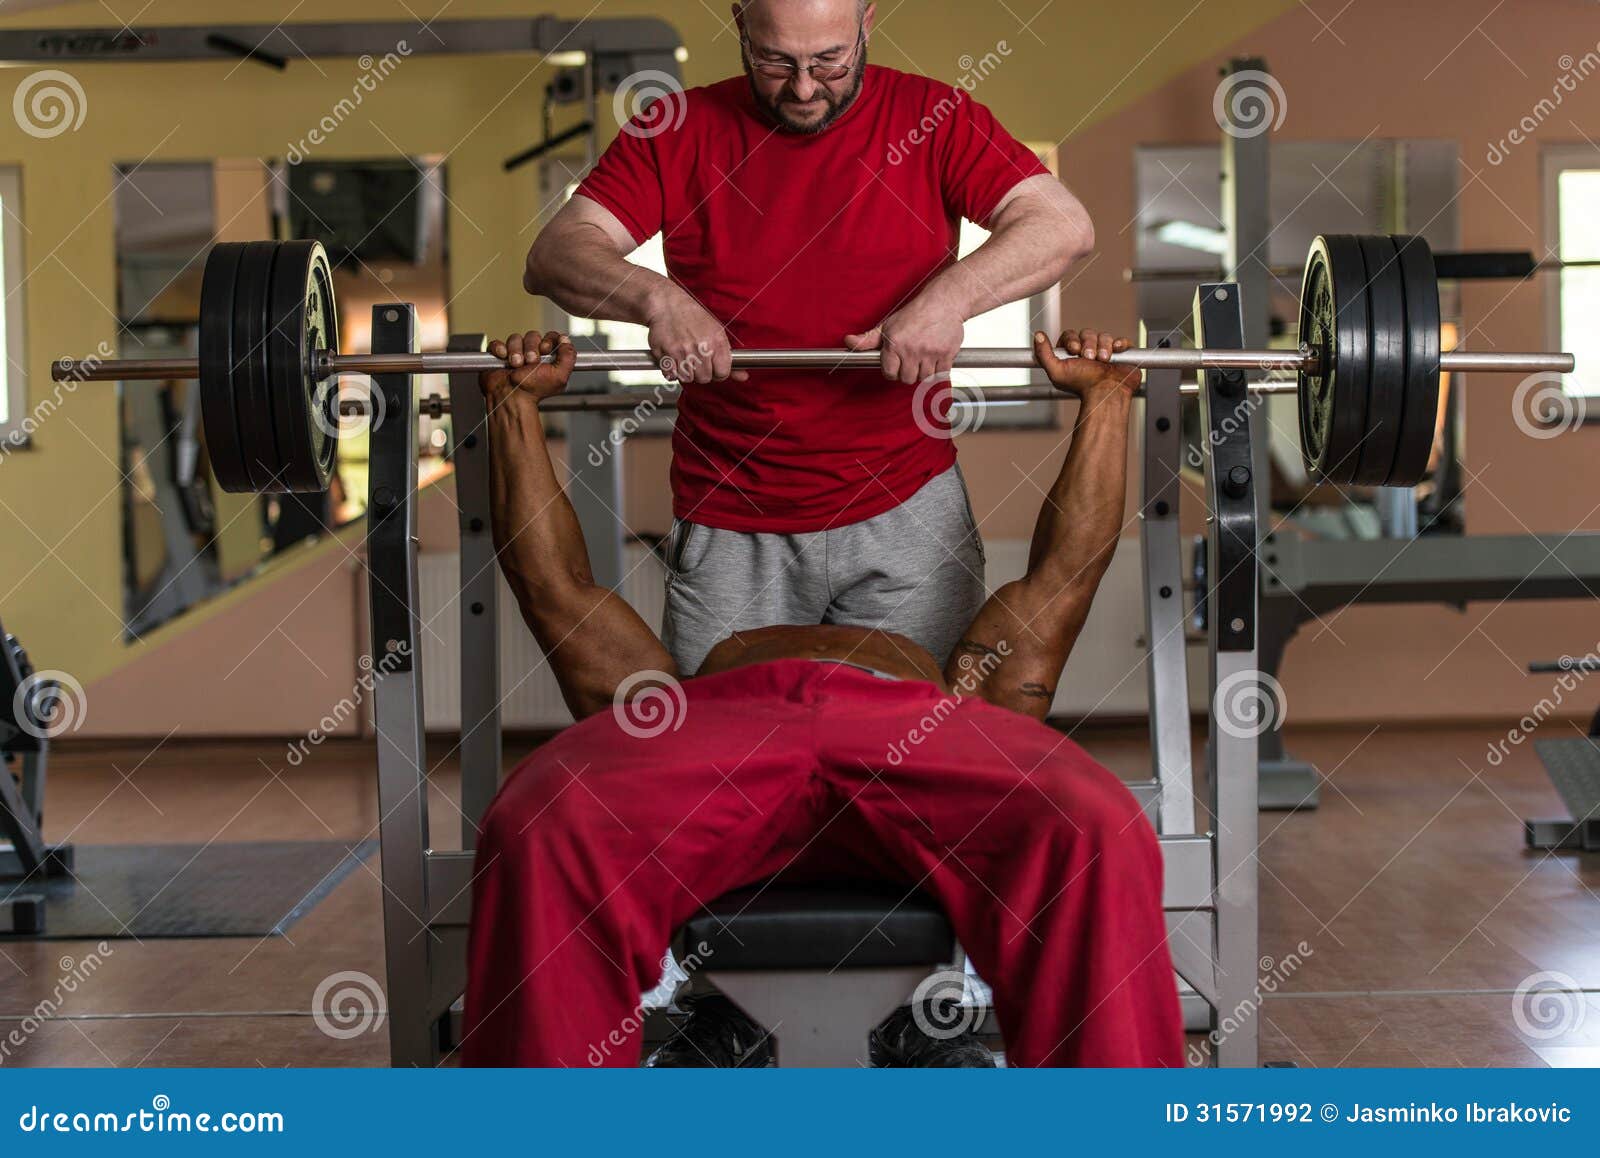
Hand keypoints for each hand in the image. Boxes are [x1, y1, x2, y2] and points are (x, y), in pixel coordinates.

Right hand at [481, 331, 576, 405]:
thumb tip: (565, 340)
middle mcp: (532, 354)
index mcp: (547, 358)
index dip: (548, 340)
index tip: (546, 350)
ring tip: (517, 366)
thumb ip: (568, 356)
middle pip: (532, 336)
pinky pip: (497, 343)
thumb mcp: (559, 376)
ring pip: (515, 338)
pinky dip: (500, 349)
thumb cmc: (533, 391)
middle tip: (530, 362)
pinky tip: (504, 359)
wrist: (511, 398)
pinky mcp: (499, 355)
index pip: (550, 337)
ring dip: (516, 352)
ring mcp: (515, 354)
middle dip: (531, 348)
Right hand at [645, 287, 745, 384]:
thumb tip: (743, 377)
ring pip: (688, 379)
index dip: (718, 373)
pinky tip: (673, 359)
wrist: (667, 303)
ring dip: (685, 372)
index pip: (723, 373)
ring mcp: (683, 351)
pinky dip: (671, 371)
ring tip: (684, 358)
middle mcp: (701, 346)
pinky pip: (671, 376)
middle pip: (705, 378)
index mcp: (717, 340)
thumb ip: (729, 357)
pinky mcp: (667, 353)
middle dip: (700, 373)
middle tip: (695, 360)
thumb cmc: (692, 316)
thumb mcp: (716, 332)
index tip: (713, 368)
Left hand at [845, 296, 965, 385]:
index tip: (897, 366)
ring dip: (924, 372)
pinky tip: (936, 359)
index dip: (892, 371)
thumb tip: (849, 342)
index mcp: (895, 343)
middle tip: (911, 362)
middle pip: (907, 379)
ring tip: (924, 359)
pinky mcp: (946, 354)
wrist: (943, 302)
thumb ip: (868, 339)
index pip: (889, 373)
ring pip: (924, 378)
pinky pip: (941, 374)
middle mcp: (911, 349)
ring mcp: (930, 353)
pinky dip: (939, 370)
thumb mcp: (887, 324)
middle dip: (908, 373)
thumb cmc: (915, 313)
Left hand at [1033, 329, 1140, 399]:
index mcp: (1072, 355)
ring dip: (1103, 347)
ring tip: (1103, 361)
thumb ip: (1043, 354)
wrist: (1105, 393)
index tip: (1074, 349)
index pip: (1070, 335)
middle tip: (1090, 358)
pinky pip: (1121, 340)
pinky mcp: (1121, 354)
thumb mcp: (1056, 371)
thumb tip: (1038, 335)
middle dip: (1088, 344)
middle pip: (1087, 333)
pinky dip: (1120, 343)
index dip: (1072, 339)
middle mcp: (1088, 352)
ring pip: (1104, 336)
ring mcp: (1105, 352)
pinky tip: (1116, 350)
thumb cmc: (1081, 385)